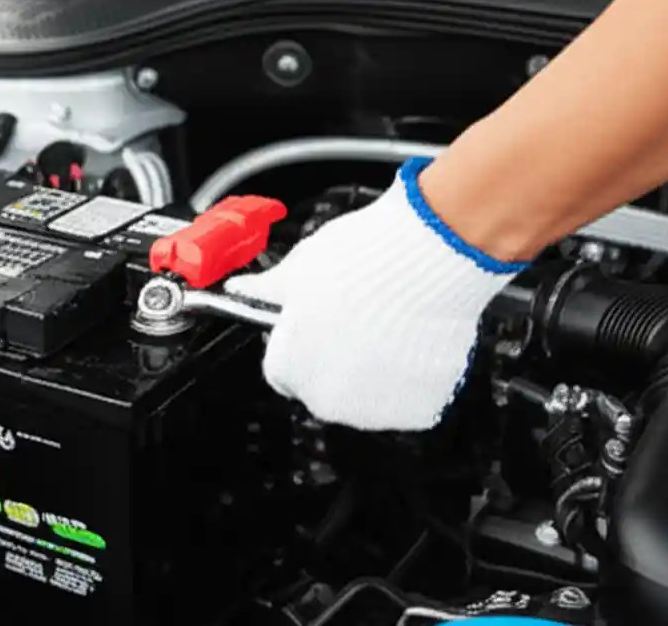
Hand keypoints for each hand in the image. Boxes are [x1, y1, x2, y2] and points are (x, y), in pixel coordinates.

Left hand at [225, 158, 527, 430]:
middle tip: (360, 320)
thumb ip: (266, 291)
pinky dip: (414, 378)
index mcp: (289, 370)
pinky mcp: (419, 411)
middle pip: (325, 389)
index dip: (300, 345)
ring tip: (390, 327)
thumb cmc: (360, 260)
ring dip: (375, 373)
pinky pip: (411, 400)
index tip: (318, 326)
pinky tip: (415, 341)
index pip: (283, 371)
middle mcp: (328, 402)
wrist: (427, 256)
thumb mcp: (298, 269)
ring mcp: (375, 411)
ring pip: (368, 398)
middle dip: (337, 361)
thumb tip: (240, 289)